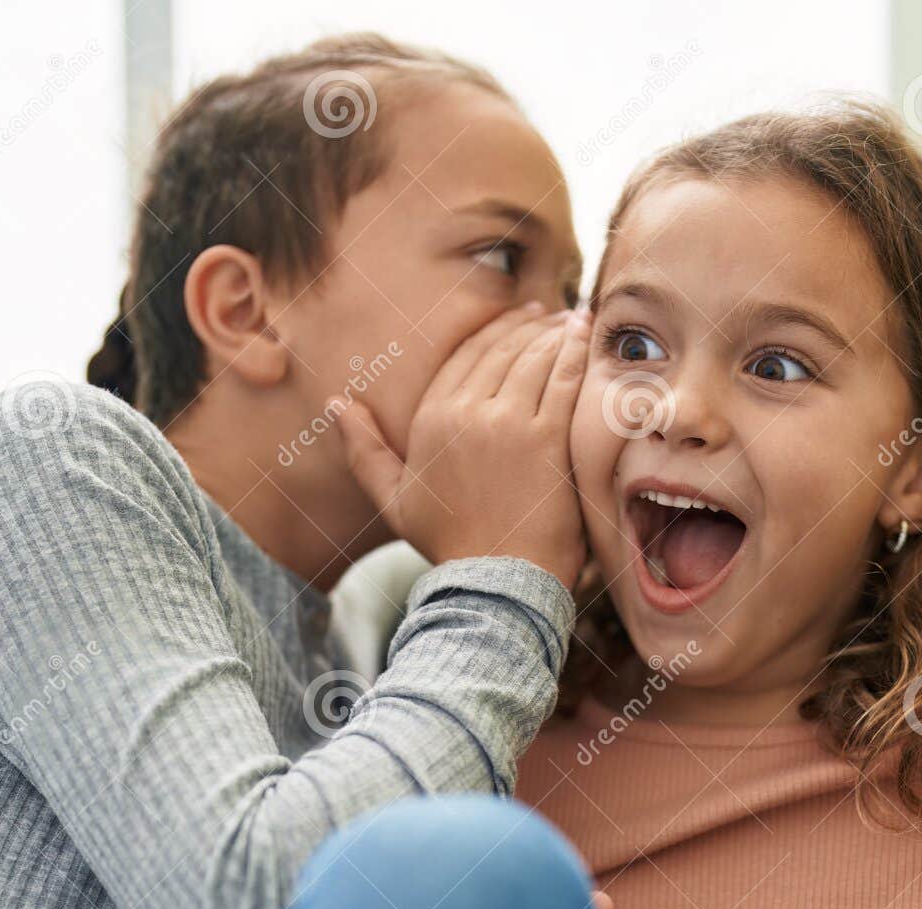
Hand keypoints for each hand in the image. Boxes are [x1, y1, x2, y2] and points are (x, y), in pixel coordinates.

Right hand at [336, 302, 590, 589]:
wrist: (495, 581)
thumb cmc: (448, 543)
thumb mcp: (392, 498)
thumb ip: (363, 448)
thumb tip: (334, 404)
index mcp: (432, 418)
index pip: (468, 354)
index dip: (495, 330)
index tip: (518, 318)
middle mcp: (468, 412)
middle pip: (503, 349)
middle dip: (530, 324)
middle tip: (550, 314)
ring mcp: (510, 424)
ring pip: (535, 358)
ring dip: (556, 333)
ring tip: (573, 322)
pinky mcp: (548, 439)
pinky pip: (564, 381)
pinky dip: (575, 355)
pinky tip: (586, 341)